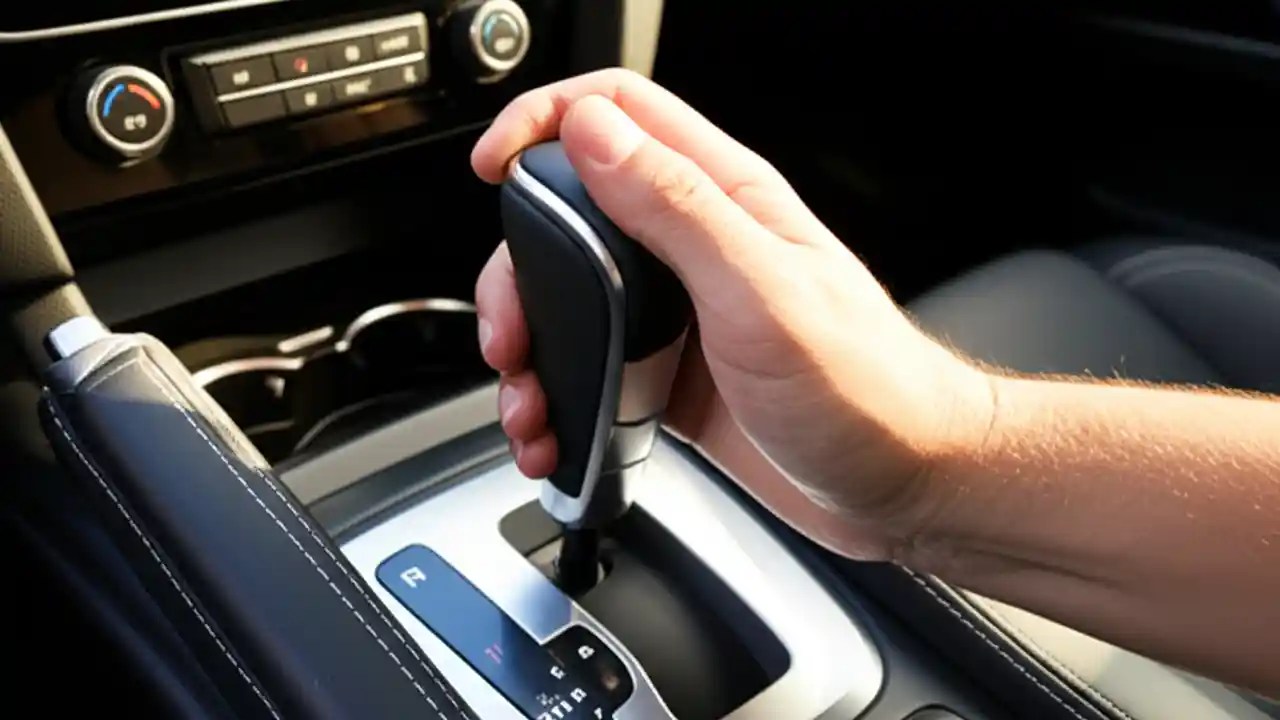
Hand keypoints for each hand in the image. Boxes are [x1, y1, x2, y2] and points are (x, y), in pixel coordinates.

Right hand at [472, 69, 991, 559]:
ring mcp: (681, 313)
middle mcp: (696, 248)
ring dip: (531, 345)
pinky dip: (560, 397)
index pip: (619, 114)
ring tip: (531, 399)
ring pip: (571, 298)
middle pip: (570, 216)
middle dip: (517, 267)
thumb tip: (592, 133)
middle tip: (511, 327)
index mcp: (724, 201)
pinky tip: (560, 430)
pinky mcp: (673, 374)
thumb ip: (675, 207)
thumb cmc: (866, 389)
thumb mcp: (762, 292)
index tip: (494, 166)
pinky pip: (593, 366)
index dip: (545, 120)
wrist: (904, 484)